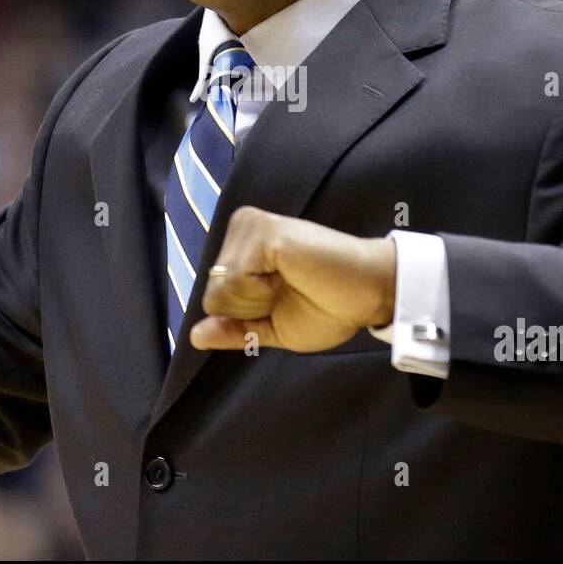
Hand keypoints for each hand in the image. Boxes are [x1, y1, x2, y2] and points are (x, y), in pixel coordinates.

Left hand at [189, 205, 396, 352]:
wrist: (368, 294)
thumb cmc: (328, 307)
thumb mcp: (271, 327)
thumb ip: (234, 329)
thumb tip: (194, 337)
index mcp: (241, 245)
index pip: (213, 297)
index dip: (248, 314)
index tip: (284, 298)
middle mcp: (242, 227)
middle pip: (212, 294)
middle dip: (251, 309)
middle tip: (291, 290)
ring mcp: (251, 226)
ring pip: (220, 290)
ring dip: (258, 301)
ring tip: (293, 281)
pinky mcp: (263, 232)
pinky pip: (236, 281)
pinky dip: (262, 292)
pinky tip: (291, 275)